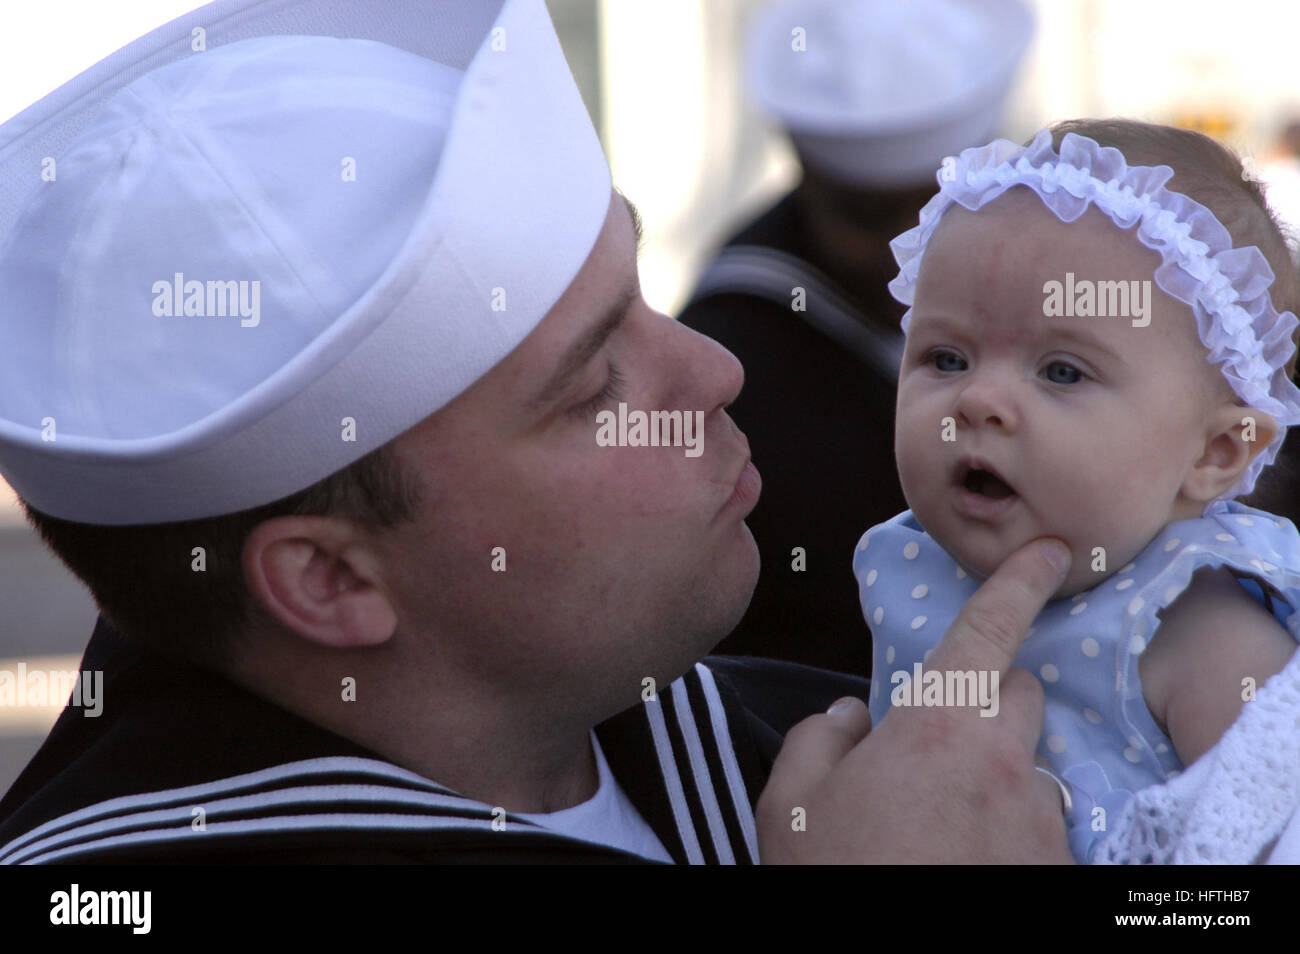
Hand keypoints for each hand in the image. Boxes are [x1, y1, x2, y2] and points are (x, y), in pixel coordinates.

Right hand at [756, 537, 1075, 863]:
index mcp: (939, 724)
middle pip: (1022, 694)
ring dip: (997, 774)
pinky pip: (1040, 824)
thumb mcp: (791, 802)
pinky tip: (965, 858)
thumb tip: (848, 717)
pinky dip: (1009, 829)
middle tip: (941, 739)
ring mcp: (1038, 818)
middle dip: (990, 699)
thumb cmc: (837, 879)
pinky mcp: (1057, 866)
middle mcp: (1004, 760)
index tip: (1050, 549)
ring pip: (1030, 765)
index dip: (1021, 579)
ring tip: (945, 822)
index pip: (992, 628)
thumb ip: (818, 737)